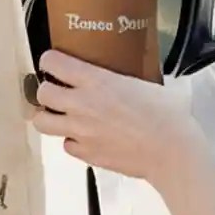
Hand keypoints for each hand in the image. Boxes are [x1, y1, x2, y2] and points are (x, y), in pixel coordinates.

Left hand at [32, 51, 204, 187]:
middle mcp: (82, 104)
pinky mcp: (87, 154)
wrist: (172, 152)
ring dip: (49, 117)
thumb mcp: (146, 83)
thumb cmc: (168, 115)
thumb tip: (126, 75)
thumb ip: (125, 79)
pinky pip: (66, 145)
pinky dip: (72, 142)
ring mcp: (81, 131)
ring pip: (42, 123)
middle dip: (46, 90)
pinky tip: (85, 138)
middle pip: (42, 93)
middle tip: (57, 91)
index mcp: (97, 80)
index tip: (53, 63)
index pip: (53, 63)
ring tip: (61, 116)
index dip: (50, 61)